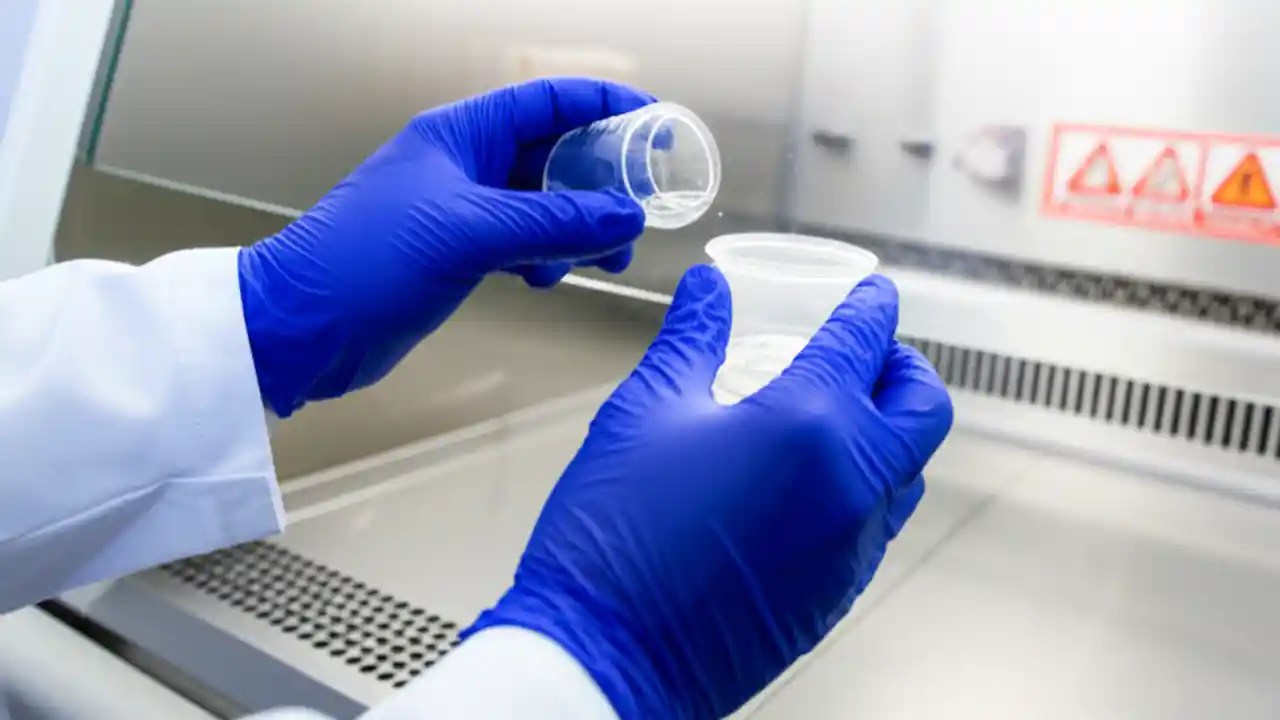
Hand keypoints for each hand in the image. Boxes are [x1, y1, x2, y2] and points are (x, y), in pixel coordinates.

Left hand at [239, 78, 654, 416]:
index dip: (601, 105)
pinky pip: (522, 244)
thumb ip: (553, 223)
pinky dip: (545, 258)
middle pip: (552, 156)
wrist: (301, 328)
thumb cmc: (363, 262)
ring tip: (605, 258)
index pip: (545, 101)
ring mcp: (459, 212)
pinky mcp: (455, 256)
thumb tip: (624, 215)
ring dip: (578, 229)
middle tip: (638, 211)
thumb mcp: (470, 233)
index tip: (652, 120)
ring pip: (542, 207)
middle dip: (600, 182)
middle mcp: (462, 166)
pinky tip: (545, 279)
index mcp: (459, 135)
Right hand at [467, 267, 953, 717]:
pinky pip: (876, 526)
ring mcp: (852, 547)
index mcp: (809, 425)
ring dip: (888, 432)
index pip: (864, 341)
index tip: (871, 292)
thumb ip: (690, 340)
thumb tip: (710, 290)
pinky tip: (804, 486)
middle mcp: (852, 486)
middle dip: (901, 367)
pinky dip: (862, 490)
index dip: (870, 306)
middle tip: (864, 353)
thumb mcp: (644, 413)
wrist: (605, 656)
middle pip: (922, 406)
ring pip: (909, 472)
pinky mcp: (836, 593)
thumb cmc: (616, 537)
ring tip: (834, 417)